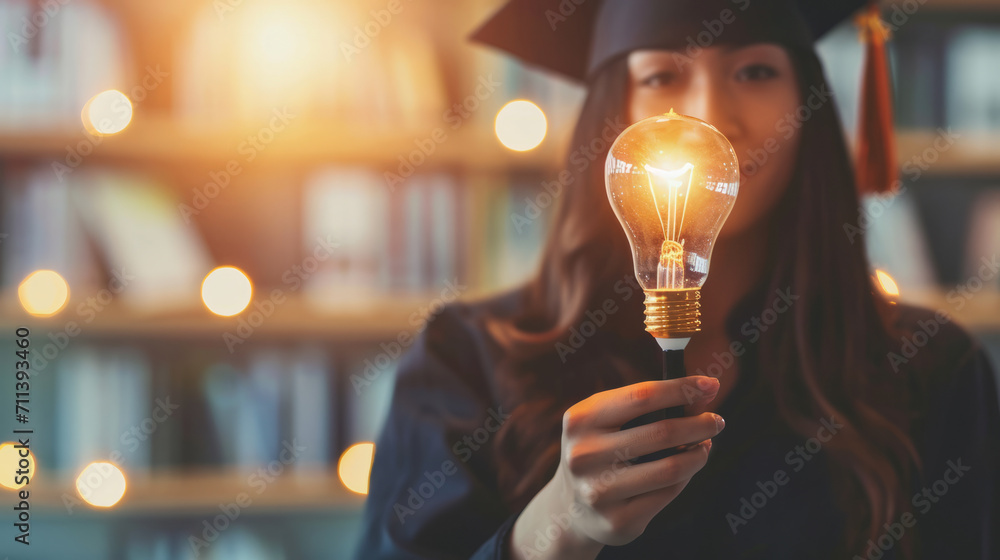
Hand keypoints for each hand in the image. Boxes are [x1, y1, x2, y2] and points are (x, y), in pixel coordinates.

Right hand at [509, 376, 722, 558]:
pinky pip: (667, 494)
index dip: (681, 389)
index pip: (641, 396)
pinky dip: (685, 478)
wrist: (570, 507)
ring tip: (704, 446)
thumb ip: (647, 406)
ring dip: (698, 454)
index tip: (711, 385)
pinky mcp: (617, 521)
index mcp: (580, 419)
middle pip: (661, 432)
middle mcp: (583, 455)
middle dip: (699, 424)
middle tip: (717, 421)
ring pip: (671, 468)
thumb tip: (702, 393)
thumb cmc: (600, 449)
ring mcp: (599, 491)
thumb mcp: (608, 420)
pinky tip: (686, 470)